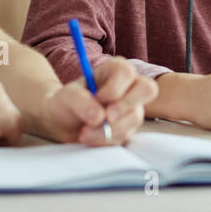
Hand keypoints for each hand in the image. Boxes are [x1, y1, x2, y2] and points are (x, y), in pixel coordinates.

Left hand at [40, 57, 157, 146]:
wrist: (62, 123)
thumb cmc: (67, 103)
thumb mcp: (66, 96)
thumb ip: (80, 101)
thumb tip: (99, 117)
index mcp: (114, 71)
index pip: (127, 72)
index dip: (115, 88)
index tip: (98, 97)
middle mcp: (128, 87)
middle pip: (147, 89)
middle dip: (125, 106)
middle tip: (106, 118)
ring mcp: (132, 108)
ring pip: (135, 117)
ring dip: (108, 129)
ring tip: (84, 133)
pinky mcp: (128, 128)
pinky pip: (126, 136)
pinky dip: (105, 140)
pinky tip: (90, 138)